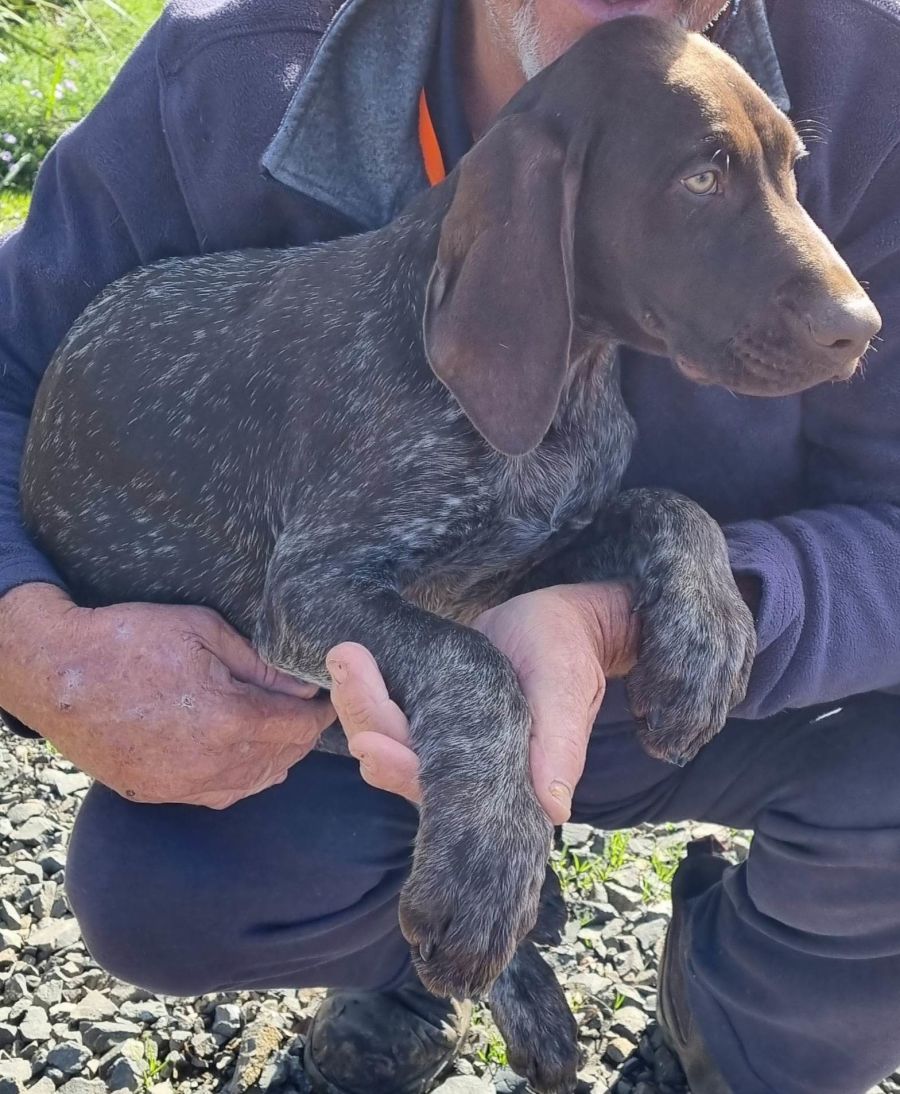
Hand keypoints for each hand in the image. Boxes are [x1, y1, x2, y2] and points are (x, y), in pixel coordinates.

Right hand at [0, 583, 334, 807]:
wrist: (57, 672)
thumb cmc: (131, 640)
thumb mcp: (204, 631)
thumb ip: (260, 665)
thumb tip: (302, 685)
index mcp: (229, 720)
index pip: (299, 728)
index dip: (320, 714)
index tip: (328, 699)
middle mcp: (210, 763)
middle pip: (282, 758)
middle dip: (301, 735)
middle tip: (307, 710)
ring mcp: (180, 785)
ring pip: (253, 783)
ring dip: (276, 759)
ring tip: (281, 730)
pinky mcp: (156, 792)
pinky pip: (217, 795)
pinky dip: (240, 778)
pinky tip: (243, 756)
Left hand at [327, 582, 638, 823]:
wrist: (563, 621)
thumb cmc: (568, 658)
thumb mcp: (566, 694)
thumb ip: (559, 749)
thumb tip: (554, 810)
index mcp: (498, 783)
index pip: (437, 790)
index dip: (400, 771)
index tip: (368, 745)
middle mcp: (461, 769)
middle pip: (397, 760)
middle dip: (366, 717)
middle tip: (347, 665)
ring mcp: (440, 739)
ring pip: (384, 734)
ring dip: (357, 700)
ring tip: (344, 654)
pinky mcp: (428, 708)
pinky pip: (389, 708)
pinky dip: (366, 689)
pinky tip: (348, 662)